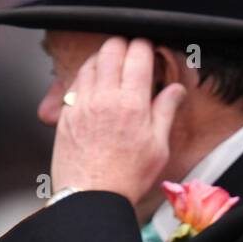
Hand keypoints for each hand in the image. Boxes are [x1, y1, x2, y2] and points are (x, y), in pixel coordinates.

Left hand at [49, 37, 186, 206]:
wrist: (91, 197)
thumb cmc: (128, 176)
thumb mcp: (159, 146)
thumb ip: (166, 111)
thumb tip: (176, 89)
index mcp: (132, 103)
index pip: (137, 56)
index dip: (145, 45)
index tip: (149, 47)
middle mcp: (104, 98)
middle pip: (111, 51)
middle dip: (123, 44)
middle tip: (132, 49)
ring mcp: (82, 104)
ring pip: (90, 62)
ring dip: (104, 56)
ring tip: (113, 61)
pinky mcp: (66, 114)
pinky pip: (75, 82)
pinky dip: (86, 74)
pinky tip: (94, 81)